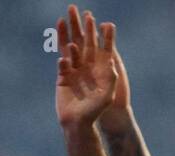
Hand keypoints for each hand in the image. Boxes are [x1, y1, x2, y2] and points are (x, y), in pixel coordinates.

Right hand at [55, 6, 119, 128]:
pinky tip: (64, 55)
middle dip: (80, 25)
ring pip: (70, 47)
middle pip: (84, 41)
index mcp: (100, 69)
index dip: (102, 34)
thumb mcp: (106, 96)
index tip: (101, 21)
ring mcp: (74, 70)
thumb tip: (112, 63)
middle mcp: (87, 67)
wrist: (78, 124)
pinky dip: (63, 56)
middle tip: (76, 9)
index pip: (102, 47)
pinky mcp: (62, 77)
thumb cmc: (95, 112)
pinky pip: (63, 63)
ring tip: (63, 18)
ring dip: (67, 33)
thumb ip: (109, 80)